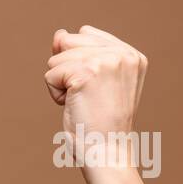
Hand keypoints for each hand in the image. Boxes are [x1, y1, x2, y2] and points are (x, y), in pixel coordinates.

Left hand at [45, 24, 146, 165]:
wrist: (105, 150)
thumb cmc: (99, 122)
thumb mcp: (92, 81)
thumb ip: (79, 52)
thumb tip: (59, 34)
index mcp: (132, 55)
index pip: (86, 34)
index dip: (76, 61)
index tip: (94, 89)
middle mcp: (123, 54)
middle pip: (68, 43)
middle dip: (67, 71)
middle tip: (88, 97)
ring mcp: (106, 61)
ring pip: (56, 59)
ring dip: (60, 84)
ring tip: (83, 102)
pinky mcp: (86, 72)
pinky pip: (50, 74)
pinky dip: (55, 94)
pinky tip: (74, 106)